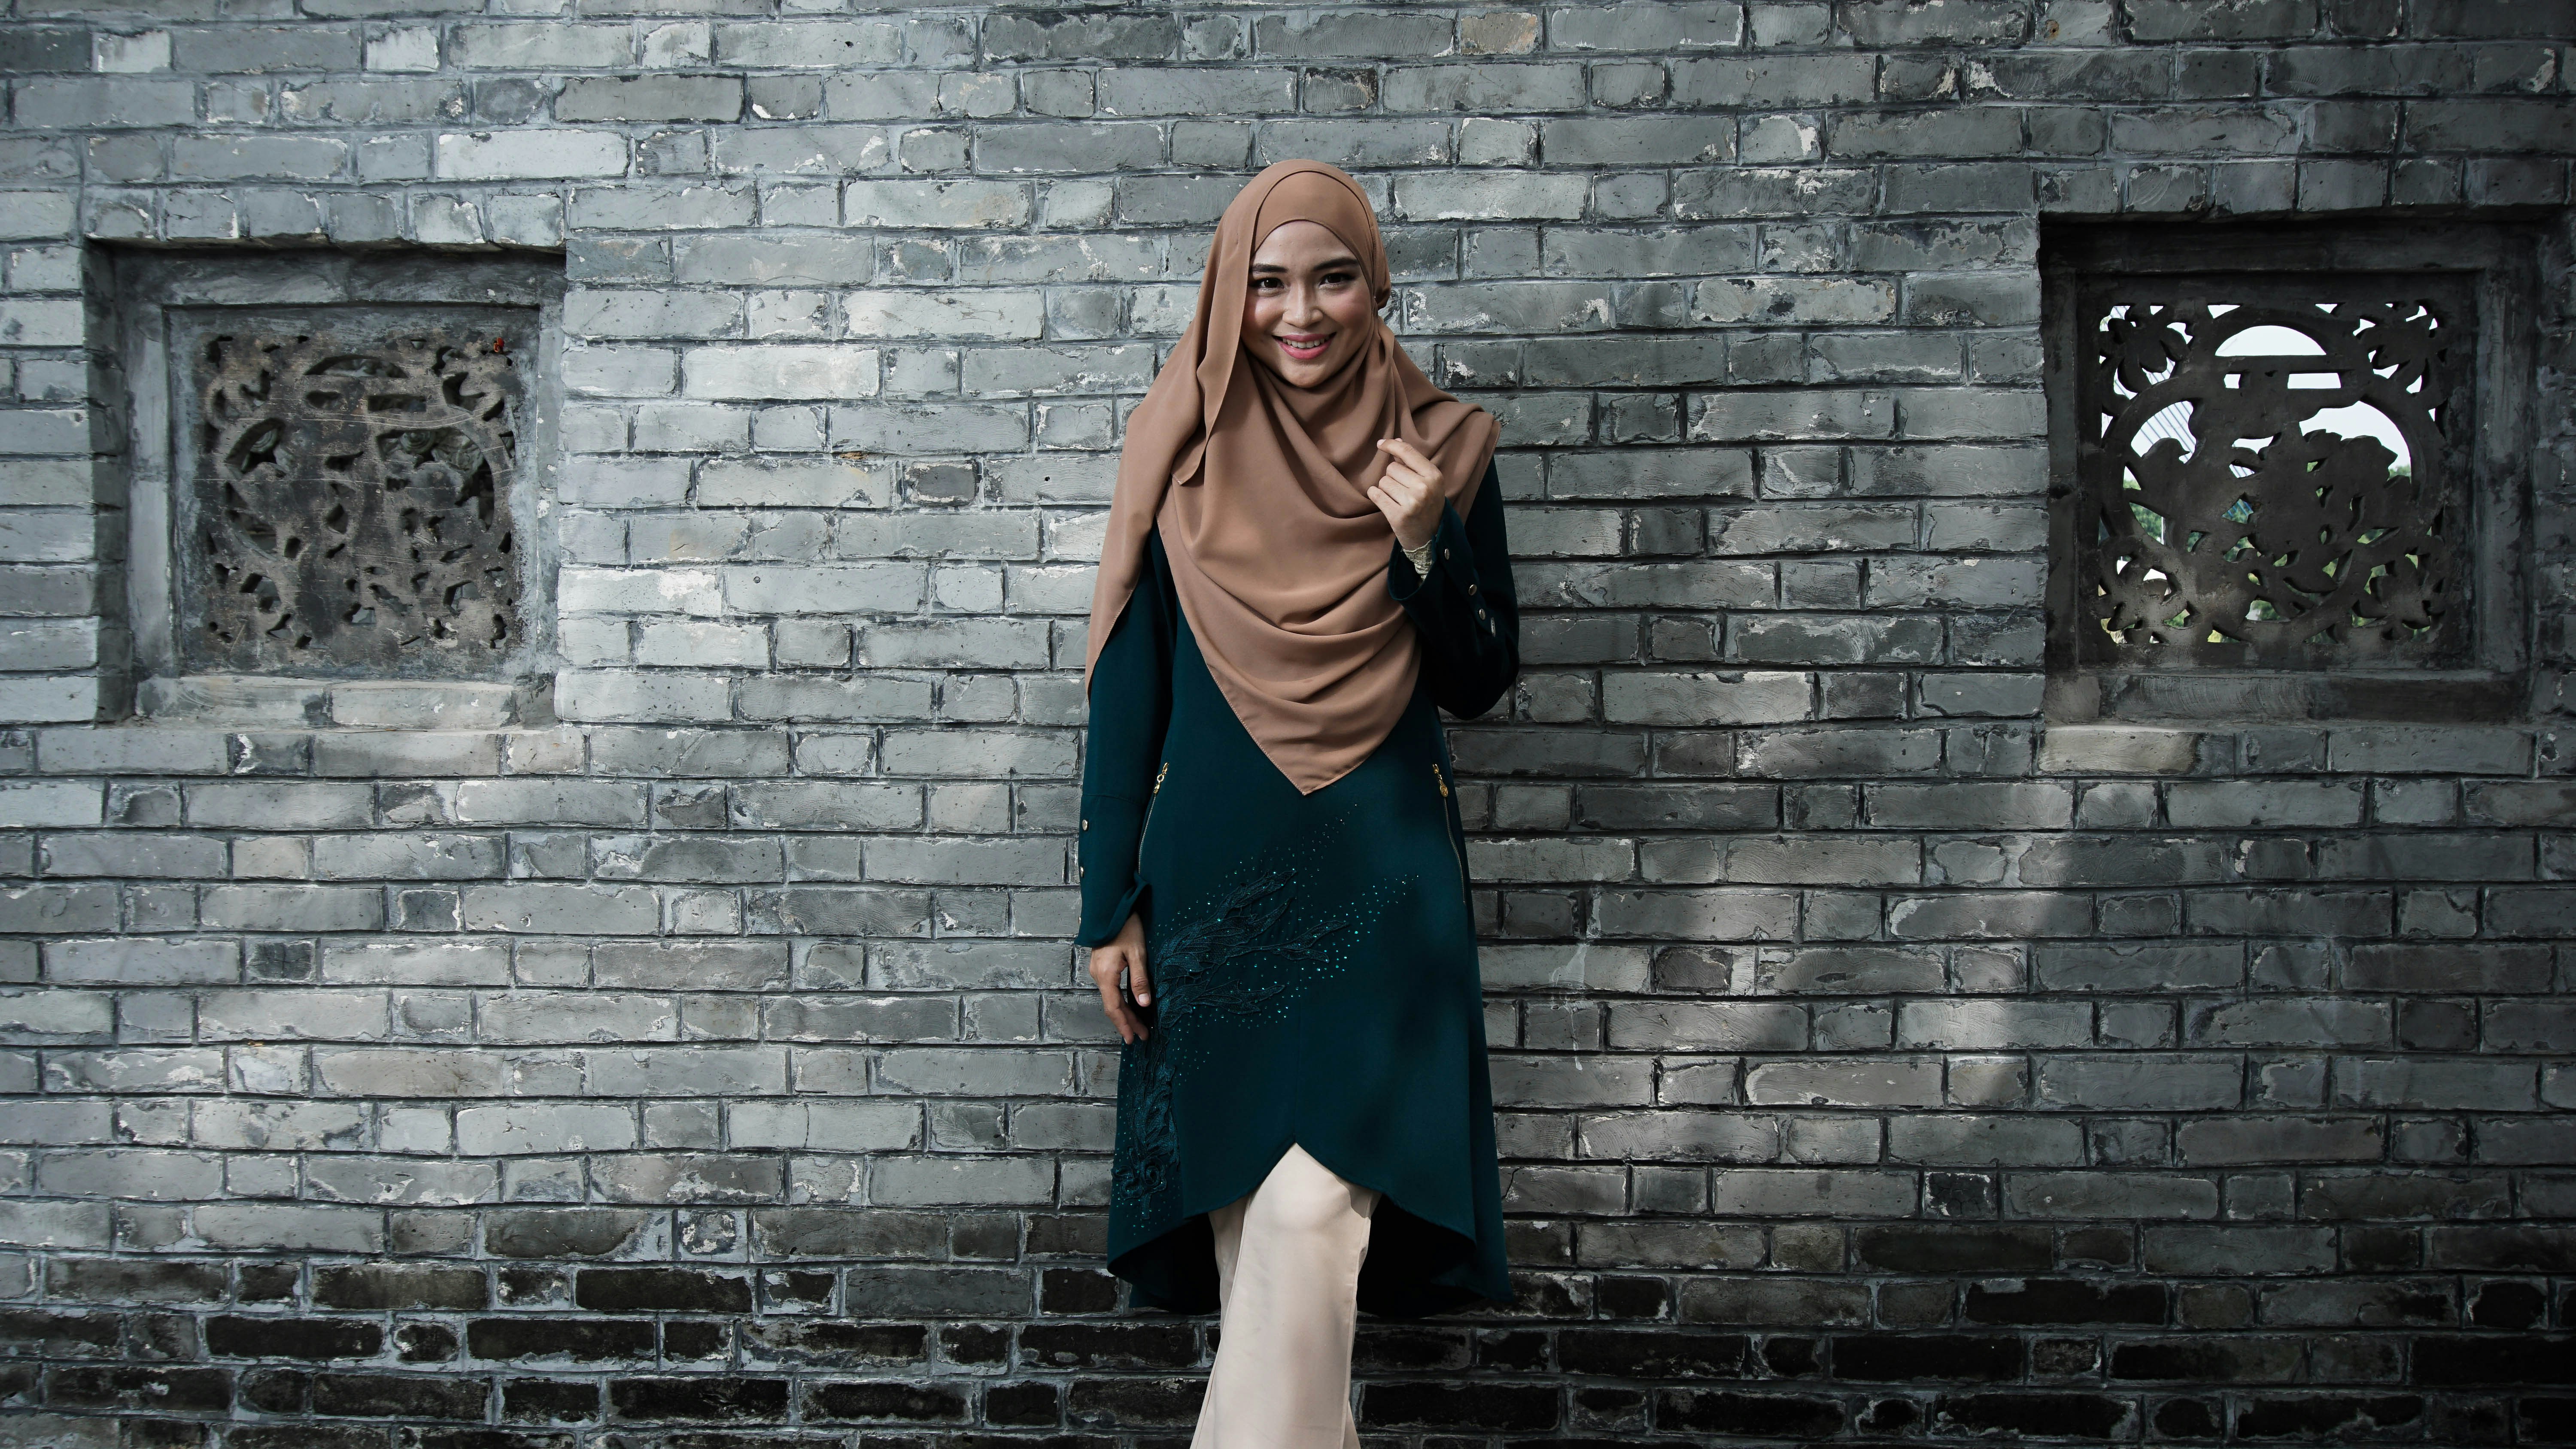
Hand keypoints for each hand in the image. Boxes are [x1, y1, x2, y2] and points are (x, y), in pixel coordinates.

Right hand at [1088, 913, 1151, 1042]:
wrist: (1110, 907)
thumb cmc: (1126, 927)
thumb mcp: (1137, 953)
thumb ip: (1140, 979)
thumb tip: (1144, 1005)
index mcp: (1106, 975)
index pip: (1114, 1008)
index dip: (1124, 1025)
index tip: (1133, 1038)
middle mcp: (1098, 975)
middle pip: (1112, 1006)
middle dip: (1126, 1022)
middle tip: (1141, 1036)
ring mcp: (1098, 971)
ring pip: (1111, 998)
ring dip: (1124, 1012)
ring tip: (1138, 1025)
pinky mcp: (1102, 966)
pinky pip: (1111, 990)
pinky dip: (1120, 1001)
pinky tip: (1130, 1005)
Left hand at [1370, 438, 1445, 550]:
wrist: (1430, 538)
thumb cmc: (1428, 505)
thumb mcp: (1428, 482)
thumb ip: (1413, 462)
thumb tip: (1397, 441)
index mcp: (1434, 476)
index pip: (1407, 452)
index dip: (1391, 445)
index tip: (1380, 444)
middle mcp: (1424, 488)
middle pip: (1392, 468)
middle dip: (1393, 477)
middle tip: (1404, 491)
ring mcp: (1411, 503)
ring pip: (1383, 481)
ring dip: (1386, 489)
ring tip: (1398, 499)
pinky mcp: (1398, 516)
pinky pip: (1375, 495)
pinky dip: (1376, 496)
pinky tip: (1386, 502)